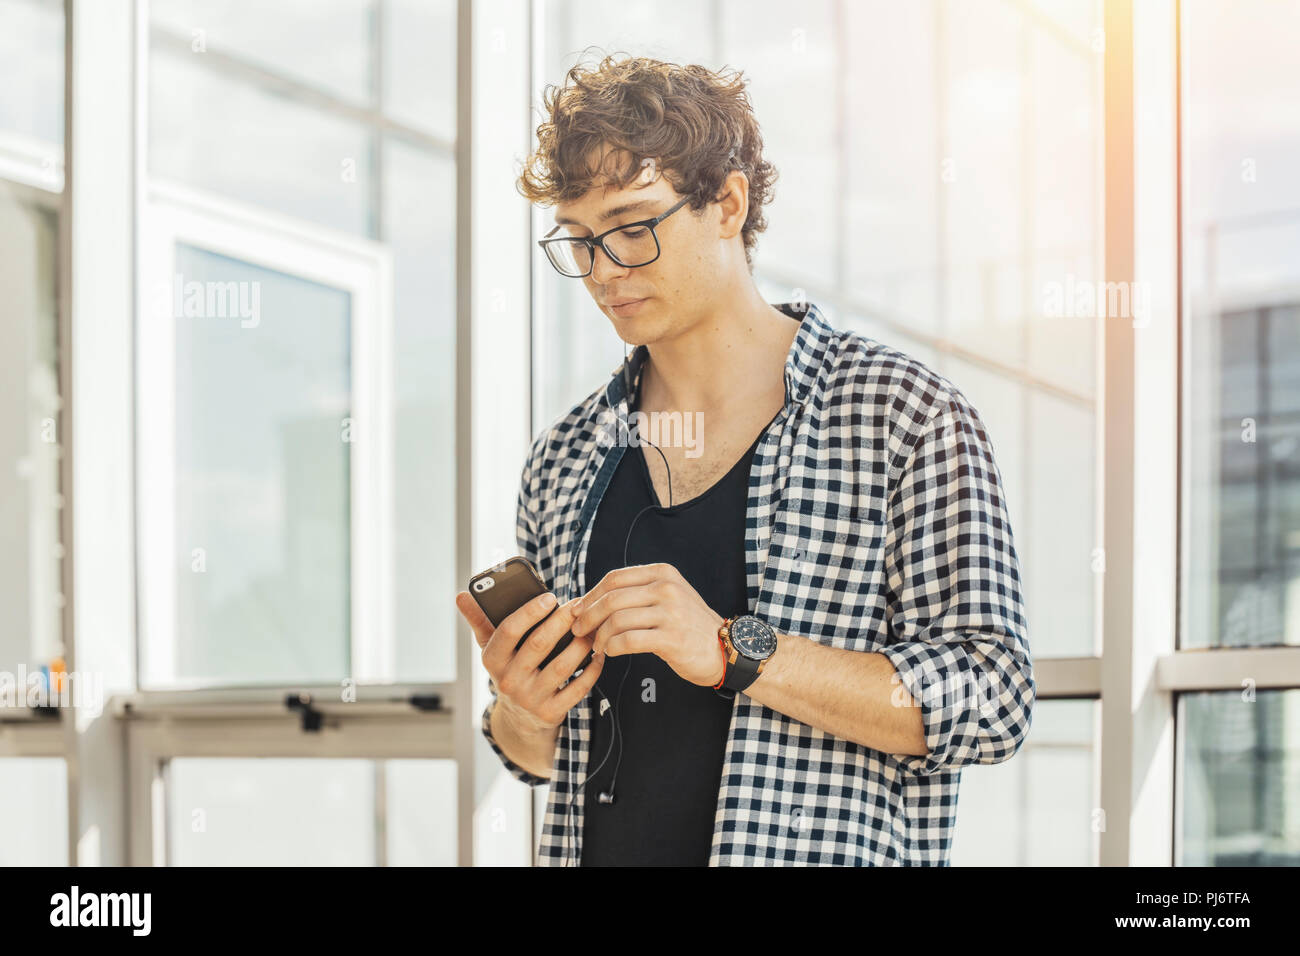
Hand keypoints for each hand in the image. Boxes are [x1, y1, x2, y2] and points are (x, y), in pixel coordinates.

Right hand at [455, 589, 604, 729]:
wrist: (519, 719)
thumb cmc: (509, 670)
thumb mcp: (491, 649)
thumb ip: (479, 620)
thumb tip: (462, 595)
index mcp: (492, 660)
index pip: (508, 631)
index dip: (530, 612)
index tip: (550, 596)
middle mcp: (509, 681)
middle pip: (539, 644)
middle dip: (561, 621)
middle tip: (578, 605)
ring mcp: (530, 699)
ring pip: (562, 666)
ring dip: (580, 644)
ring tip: (591, 627)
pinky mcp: (551, 713)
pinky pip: (578, 688)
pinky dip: (592, 669)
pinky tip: (598, 653)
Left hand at [569, 563, 725, 686]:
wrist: (725, 649)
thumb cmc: (689, 625)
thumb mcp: (668, 596)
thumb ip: (637, 592)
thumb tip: (591, 600)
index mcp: (663, 573)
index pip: (614, 578)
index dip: (590, 595)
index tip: (577, 610)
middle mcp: (667, 588)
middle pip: (611, 598)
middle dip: (587, 616)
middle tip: (578, 630)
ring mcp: (671, 612)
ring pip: (616, 620)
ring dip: (599, 635)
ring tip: (596, 645)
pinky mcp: (671, 638)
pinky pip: (628, 641)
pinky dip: (612, 647)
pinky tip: (610, 652)